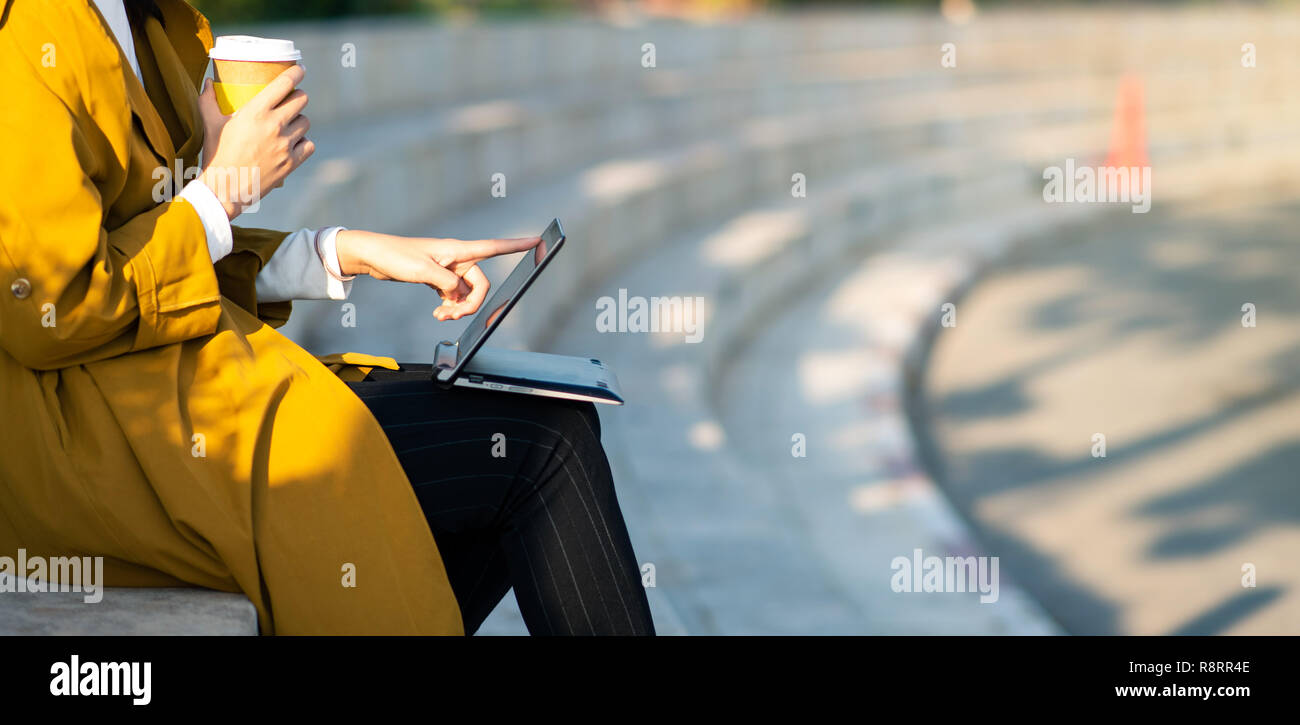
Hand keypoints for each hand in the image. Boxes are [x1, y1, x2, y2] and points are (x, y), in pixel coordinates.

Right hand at [196, 66, 313, 219]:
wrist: (225, 188)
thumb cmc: (216, 154)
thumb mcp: (210, 124)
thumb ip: (208, 100)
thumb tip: (209, 82)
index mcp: (256, 111)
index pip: (285, 83)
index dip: (297, 73)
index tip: (300, 69)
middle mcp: (274, 125)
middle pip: (301, 99)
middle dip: (298, 96)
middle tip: (291, 99)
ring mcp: (285, 144)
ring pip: (306, 122)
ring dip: (299, 120)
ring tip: (289, 123)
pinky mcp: (292, 162)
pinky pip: (309, 144)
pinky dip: (303, 143)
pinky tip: (295, 143)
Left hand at [334, 230, 541, 320]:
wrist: (374, 256)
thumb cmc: (396, 256)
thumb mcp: (421, 271)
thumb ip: (446, 282)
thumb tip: (459, 293)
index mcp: (458, 251)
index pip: (495, 247)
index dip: (518, 245)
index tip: (539, 241)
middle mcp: (457, 259)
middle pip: (480, 285)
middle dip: (470, 304)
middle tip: (450, 316)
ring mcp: (449, 269)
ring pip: (467, 293)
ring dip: (458, 308)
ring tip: (440, 317)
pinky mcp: (439, 278)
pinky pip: (455, 296)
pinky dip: (450, 307)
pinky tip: (438, 313)